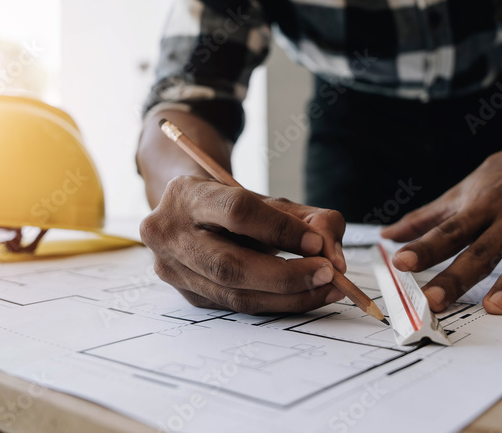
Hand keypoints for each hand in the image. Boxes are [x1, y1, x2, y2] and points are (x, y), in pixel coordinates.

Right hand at [140, 175, 347, 313]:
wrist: (190, 216)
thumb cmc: (235, 206)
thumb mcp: (269, 200)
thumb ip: (308, 219)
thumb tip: (333, 257)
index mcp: (186, 195)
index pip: (236, 212)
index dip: (279, 229)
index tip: (317, 243)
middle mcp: (169, 233)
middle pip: (229, 265)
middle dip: (285, 275)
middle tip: (327, 274)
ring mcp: (172, 269)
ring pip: (234, 295)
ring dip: (287, 297)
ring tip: (326, 289)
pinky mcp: (186, 295)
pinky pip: (236, 307)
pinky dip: (275, 304)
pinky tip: (303, 296)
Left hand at [381, 117, 501, 314]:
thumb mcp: (464, 190)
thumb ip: (426, 218)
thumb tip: (387, 236)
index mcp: (479, 206)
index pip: (448, 230)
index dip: (424, 247)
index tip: (401, 263)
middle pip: (480, 250)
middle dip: (456, 277)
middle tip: (434, 301)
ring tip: (495, 307)